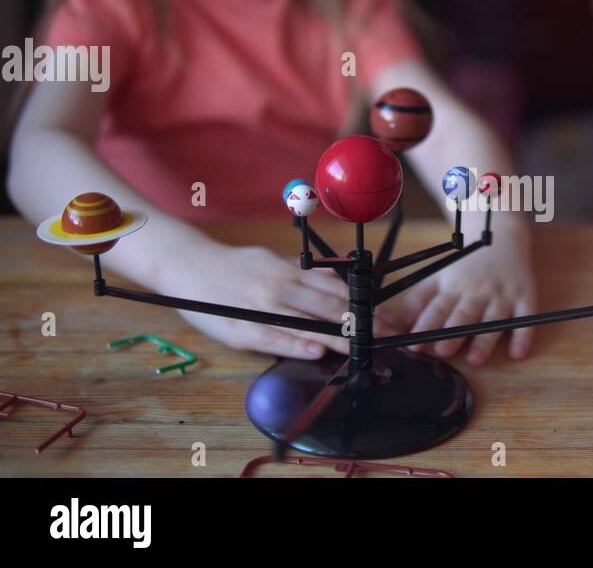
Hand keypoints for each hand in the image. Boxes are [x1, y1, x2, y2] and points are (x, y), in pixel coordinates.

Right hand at [154, 242, 398, 358]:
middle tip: (386, 335)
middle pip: (328, 307)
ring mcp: (262, 308)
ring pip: (307, 323)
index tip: (384, 317)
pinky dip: (298, 345)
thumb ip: (301, 272)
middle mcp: (279, 287)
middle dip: (361, 323)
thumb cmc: (232, 266)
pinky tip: (318, 351)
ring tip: (362, 346)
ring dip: (338, 337)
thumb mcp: (271, 260)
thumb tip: (332, 278)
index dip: (362, 305)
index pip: (334, 290)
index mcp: (288, 272)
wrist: (186, 264)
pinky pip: (275, 338)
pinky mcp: (243, 328)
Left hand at [401, 226, 535, 364]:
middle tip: (443, 351)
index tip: (414, 343)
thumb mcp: (440, 274)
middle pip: (464, 314)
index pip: (438, 307)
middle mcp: (479, 291)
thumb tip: (404, 323)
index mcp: (455, 286)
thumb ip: (420, 297)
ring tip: (475, 359)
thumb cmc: (467, 264)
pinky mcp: (525, 298)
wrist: (502, 237)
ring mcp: (503, 295)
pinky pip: (526, 319)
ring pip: (493, 320)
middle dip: (454, 334)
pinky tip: (517, 354)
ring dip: (484, 341)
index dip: (426, 325)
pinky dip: (523, 337)